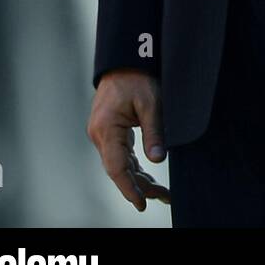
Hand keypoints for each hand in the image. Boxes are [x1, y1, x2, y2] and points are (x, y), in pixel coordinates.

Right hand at [86, 69, 170, 211]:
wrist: (124, 61)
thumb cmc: (138, 77)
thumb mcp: (151, 103)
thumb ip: (154, 131)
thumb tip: (158, 160)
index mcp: (107, 129)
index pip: (116, 168)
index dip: (128, 188)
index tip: (141, 203)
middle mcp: (100, 135)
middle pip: (119, 169)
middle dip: (140, 186)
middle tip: (164, 197)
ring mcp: (103, 134)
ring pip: (120, 164)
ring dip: (138, 178)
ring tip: (160, 192)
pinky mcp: (110, 131)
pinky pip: (121, 154)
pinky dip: (134, 166)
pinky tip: (147, 177)